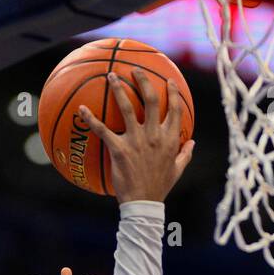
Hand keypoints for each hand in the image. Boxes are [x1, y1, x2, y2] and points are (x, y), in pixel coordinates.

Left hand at [77, 70, 193, 203]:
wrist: (143, 205)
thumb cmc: (159, 188)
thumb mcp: (177, 170)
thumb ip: (185, 154)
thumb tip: (192, 142)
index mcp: (169, 139)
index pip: (175, 108)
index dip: (172, 92)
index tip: (168, 81)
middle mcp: (154, 135)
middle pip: (151, 99)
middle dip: (143, 80)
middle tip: (135, 69)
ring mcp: (136, 141)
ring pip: (127, 107)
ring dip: (119, 89)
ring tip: (111, 76)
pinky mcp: (119, 150)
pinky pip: (103, 130)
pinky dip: (91, 119)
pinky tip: (81, 110)